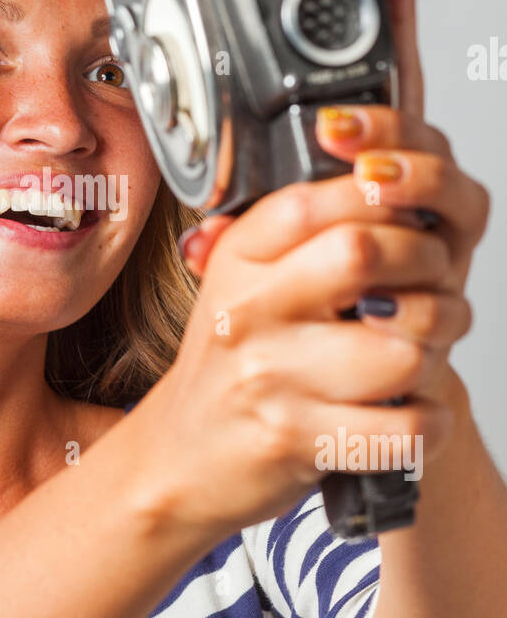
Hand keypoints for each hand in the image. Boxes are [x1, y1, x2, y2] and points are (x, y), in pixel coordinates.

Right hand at [133, 0, 490, 540]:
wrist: (183, 455)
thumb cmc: (232, 364)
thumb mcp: (245, 280)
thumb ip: (300, 228)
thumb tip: (379, 161)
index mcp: (240, 259)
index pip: (313, 196)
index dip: (378, 183)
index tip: (403, 195)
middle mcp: (249, 311)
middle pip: (364, 253)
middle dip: (427, 266)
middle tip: (433, 279)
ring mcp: (272, 377)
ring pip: (402, 346)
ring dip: (435, 351)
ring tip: (420, 351)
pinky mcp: (300, 439)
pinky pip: (404, 425)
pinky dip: (425, 420)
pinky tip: (406, 409)